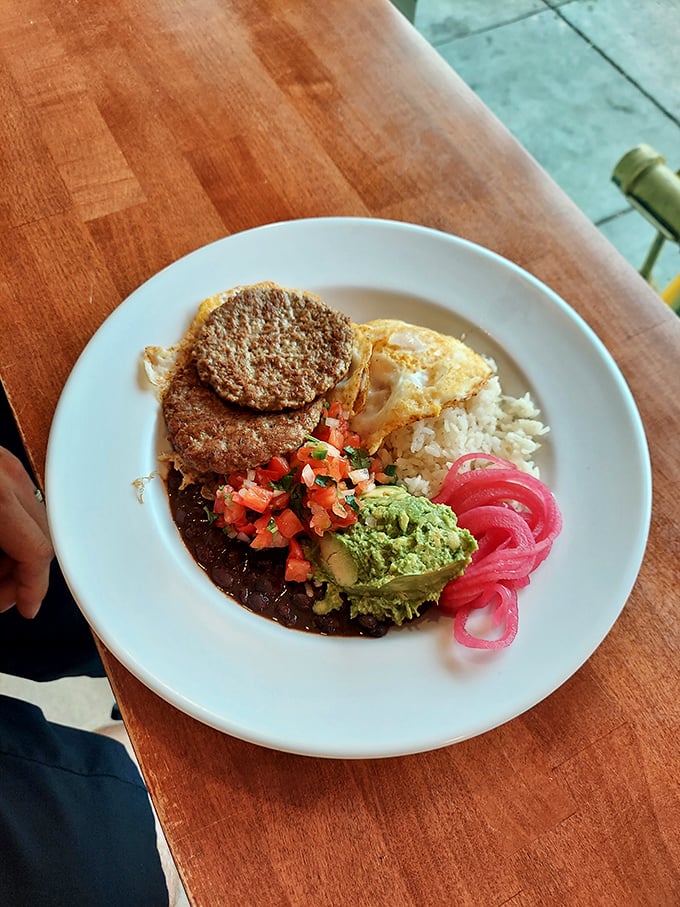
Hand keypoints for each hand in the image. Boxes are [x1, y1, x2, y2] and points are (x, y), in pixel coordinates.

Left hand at [0, 446, 53, 617]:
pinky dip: (13, 532)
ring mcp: (10, 465)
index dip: (33, 588)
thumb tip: (16, 597)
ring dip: (20, 554)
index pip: (37, 552)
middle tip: (3, 597)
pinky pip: (23, 505)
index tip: (26, 609)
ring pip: (38, 522)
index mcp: (0, 497)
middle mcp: (12, 476)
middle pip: (44, 538)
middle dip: (25, 575)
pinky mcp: (4, 461)